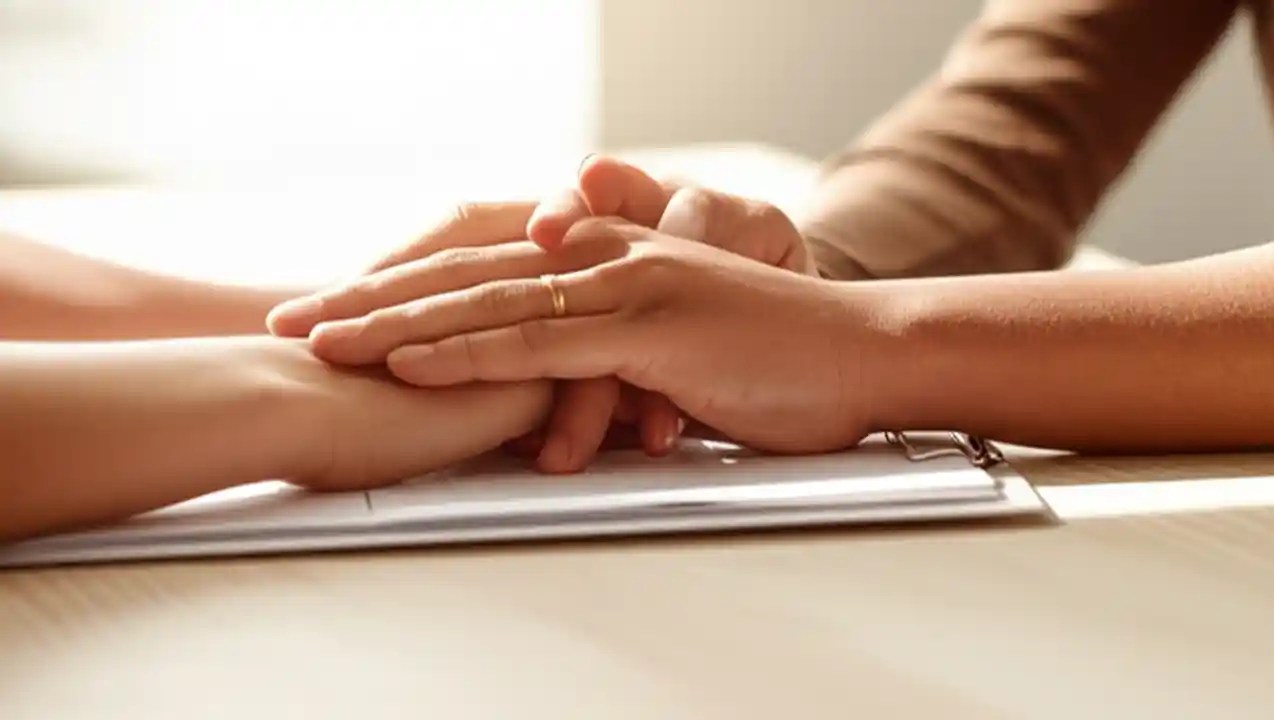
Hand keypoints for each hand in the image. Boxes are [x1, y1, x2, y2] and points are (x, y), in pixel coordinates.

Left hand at [267, 159, 820, 469]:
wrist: (863, 356)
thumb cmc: (775, 363)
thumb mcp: (674, 358)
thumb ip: (610, 363)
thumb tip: (558, 402)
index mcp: (610, 259)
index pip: (488, 266)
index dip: (408, 286)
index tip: (342, 311)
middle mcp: (608, 259)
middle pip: (467, 271)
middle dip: (372, 296)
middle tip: (296, 315)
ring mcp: (627, 286)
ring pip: (489, 299)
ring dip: (396, 320)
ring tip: (320, 336)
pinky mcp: (651, 327)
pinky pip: (541, 341)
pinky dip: (469, 352)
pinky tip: (409, 362)